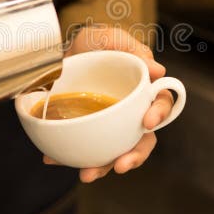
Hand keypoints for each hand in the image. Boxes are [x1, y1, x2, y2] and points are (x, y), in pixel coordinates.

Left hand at [43, 26, 173, 182]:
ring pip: (115, 153)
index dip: (159, 114)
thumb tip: (159, 71)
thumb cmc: (91, 45)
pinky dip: (69, 158)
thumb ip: (131, 49)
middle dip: (135, 156)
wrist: (58, 54)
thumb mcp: (107, 38)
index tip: (147, 122)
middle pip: (142, 140)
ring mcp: (108, 126)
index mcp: (142, 90)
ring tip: (86, 174)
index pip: (161, 104)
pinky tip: (52, 159)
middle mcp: (130, 113)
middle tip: (121, 165)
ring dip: (103, 167)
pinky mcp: (86, 133)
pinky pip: (83, 150)